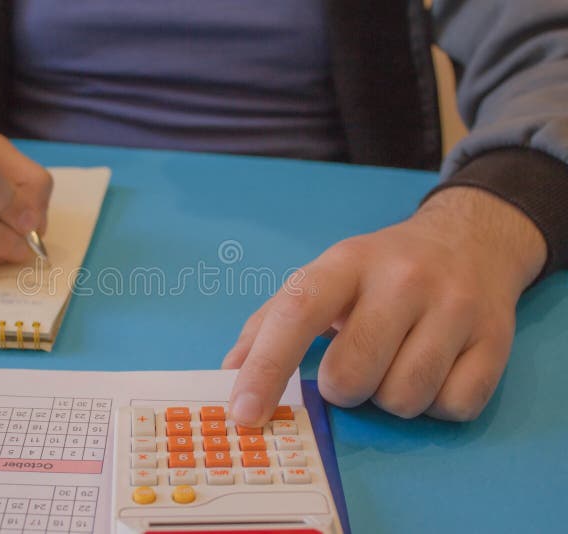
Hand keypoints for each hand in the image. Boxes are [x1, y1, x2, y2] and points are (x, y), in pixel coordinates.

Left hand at [223, 187, 546, 424]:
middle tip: (357, 364)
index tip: (244, 413)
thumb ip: (271, 323)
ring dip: (390, 398)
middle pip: (351, 375)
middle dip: (344, 389)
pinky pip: (452, 407)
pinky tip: (436, 369)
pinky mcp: (495, 339)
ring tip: (398, 362)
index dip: (267, 367)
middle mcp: (403, 278)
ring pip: (402, 399)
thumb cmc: (380, 271)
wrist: (469, 242)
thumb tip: (230, 374)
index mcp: (347, 262)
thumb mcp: (323, 278)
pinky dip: (436, 403)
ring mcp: (454, 307)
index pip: (298, 313)